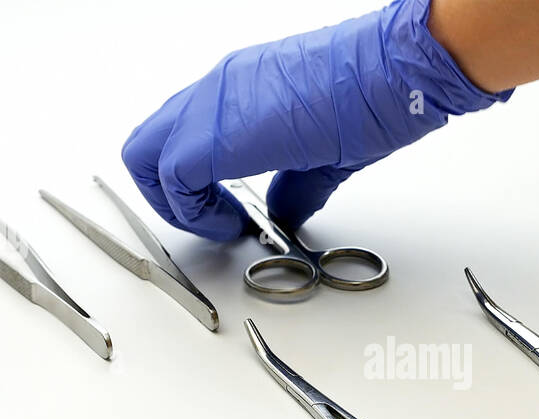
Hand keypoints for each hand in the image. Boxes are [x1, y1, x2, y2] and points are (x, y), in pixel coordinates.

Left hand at [121, 0, 508, 241]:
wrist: (393, 72)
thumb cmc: (374, 94)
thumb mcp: (325, 149)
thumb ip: (295, 184)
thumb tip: (285, 212)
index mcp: (238, 90)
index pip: (178, 136)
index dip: (192, 187)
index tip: (228, 212)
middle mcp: (217, 91)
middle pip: (145, 146)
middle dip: (166, 197)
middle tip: (209, 221)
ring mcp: (213, 106)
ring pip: (145, 158)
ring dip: (176, 205)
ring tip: (223, 224)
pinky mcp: (217, 132)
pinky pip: (173, 178)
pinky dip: (193, 212)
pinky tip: (232, 223)